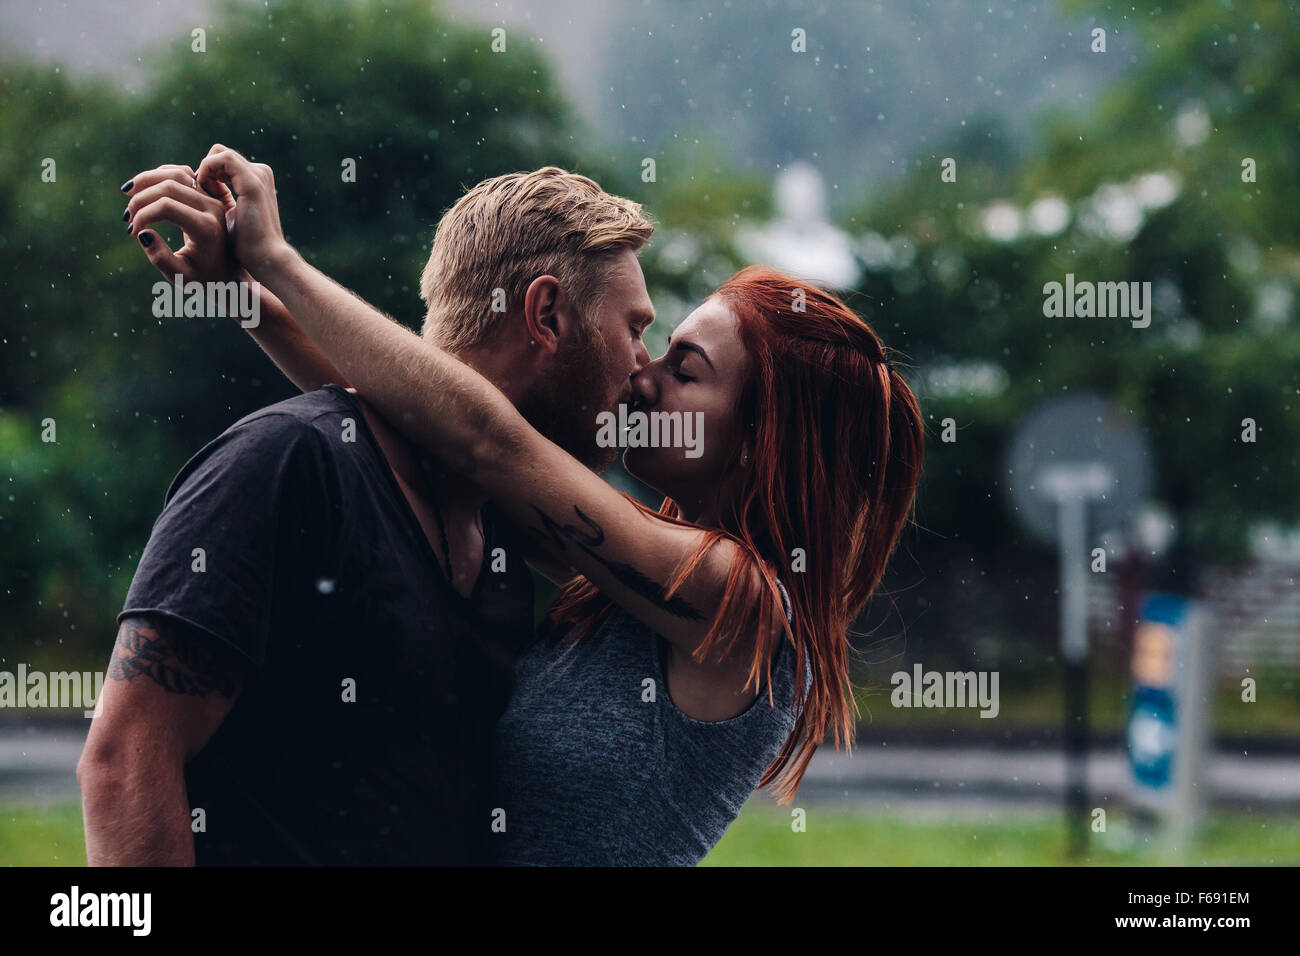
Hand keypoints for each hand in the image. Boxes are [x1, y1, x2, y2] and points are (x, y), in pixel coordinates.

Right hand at [123, 164, 244, 288]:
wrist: (229, 273)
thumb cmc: (204, 279)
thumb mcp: (181, 277)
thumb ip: (161, 258)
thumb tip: (142, 232)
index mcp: (207, 228)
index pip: (167, 206)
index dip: (143, 215)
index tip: (132, 232)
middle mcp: (213, 209)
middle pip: (169, 186)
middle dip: (140, 199)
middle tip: (127, 217)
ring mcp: (212, 199)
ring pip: (176, 174)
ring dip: (147, 181)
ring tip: (128, 195)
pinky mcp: (208, 194)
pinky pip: (182, 175)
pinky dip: (159, 176)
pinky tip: (142, 190)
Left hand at [194, 144, 292, 280]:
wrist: (264, 259)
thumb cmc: (246, 245)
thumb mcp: (229, 215)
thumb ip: (220, 197)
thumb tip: (199, 185)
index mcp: (256, 181)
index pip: (223, 162)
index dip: (206, 174)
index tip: (198, 196)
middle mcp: (260, 174)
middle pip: (220, 154)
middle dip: (204, 170)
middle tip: (196, 194)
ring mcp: (258, 175)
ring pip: (219, 153)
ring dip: (203, 170)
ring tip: (199, 194)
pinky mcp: (252, 182)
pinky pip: (221, 158)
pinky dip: (206, 170)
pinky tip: (202, 190)